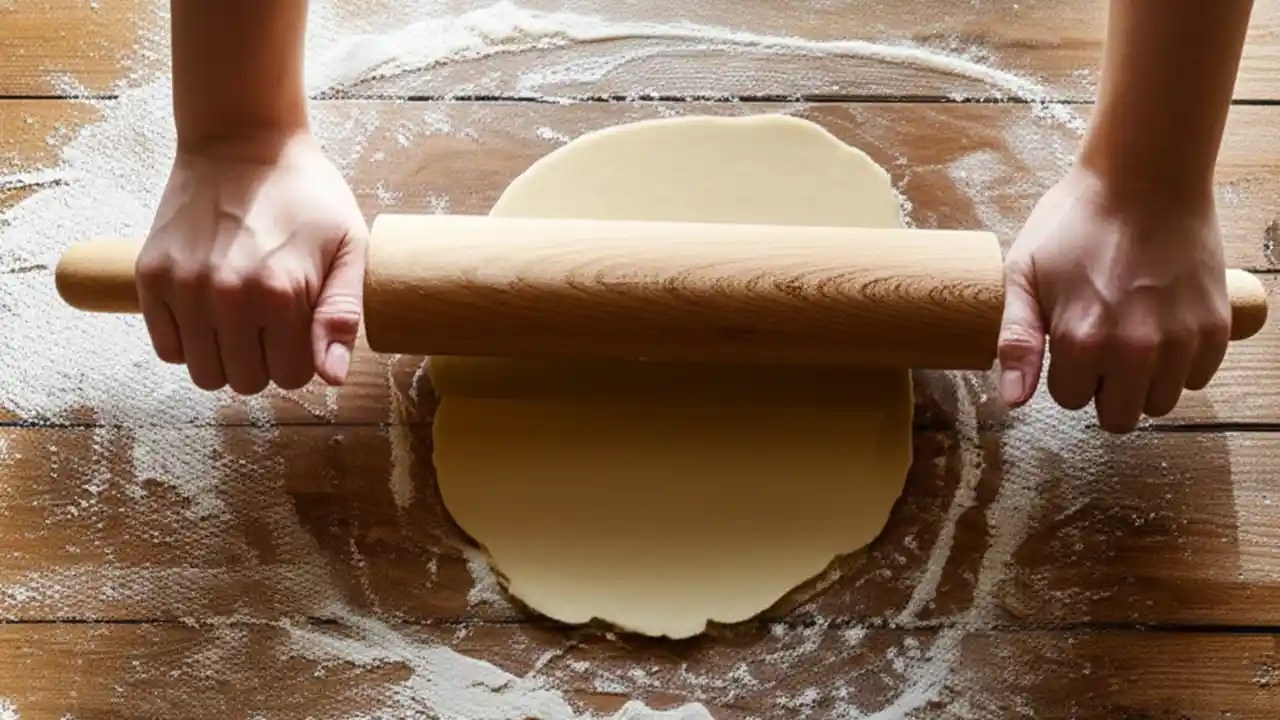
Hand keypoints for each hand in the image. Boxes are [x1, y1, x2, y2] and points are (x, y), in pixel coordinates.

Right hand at [136, 132, 367, 394]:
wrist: (242, 142)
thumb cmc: (306, 196)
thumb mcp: (349, 247)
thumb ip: (343, 316)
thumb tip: (331, 378)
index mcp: (280, 293)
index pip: (291, 376)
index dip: (301, 357)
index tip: (300, 327)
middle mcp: (226, 296)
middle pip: (246, 381)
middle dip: (265, 361)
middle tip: (272, 321)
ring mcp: (183, 287)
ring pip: (204, 373)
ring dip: (226, 357)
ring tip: (241, 318)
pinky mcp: (151, 277)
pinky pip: (167, 348)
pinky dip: (189, 341)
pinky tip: (209, 312)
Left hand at [997, 166, 1229, 432]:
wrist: (1145, 177)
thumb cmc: (1076, 221)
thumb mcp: (1024, 272)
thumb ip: (1017, 341)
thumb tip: (1013, 400)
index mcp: (1080, 341)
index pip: (1069, 400)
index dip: (1066, 372)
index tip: (1070, 339)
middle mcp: (1133, 350)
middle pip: (1119, 416)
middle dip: (1104, 389)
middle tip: (1102, 345)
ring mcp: (1180, 340)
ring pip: (1160, 403)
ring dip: (1144, 381)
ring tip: (1134, 335)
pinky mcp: (1215, 328)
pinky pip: (1197, 378)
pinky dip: (1181, 362)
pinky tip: (1165, 325)